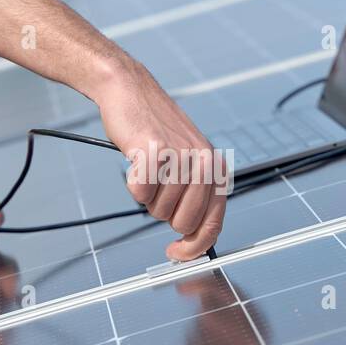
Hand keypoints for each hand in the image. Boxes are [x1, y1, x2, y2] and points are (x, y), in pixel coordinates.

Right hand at [97, 60, 226, 260]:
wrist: (130, 90)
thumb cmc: (156, 129)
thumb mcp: (188, 160)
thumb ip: (197, 194)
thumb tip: (193, 238)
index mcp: (215, 167)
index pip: (214, 222)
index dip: (195, 246)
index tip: (178, 254)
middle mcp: (203, 162)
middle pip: (183, 223)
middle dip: (165, 214)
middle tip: (158, 189)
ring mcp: (180, 157)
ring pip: (158, 210)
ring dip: (148, 196)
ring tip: (148, 169)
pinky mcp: (153, 152)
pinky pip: (139, 194)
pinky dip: (133, 184)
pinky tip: (136, 163)